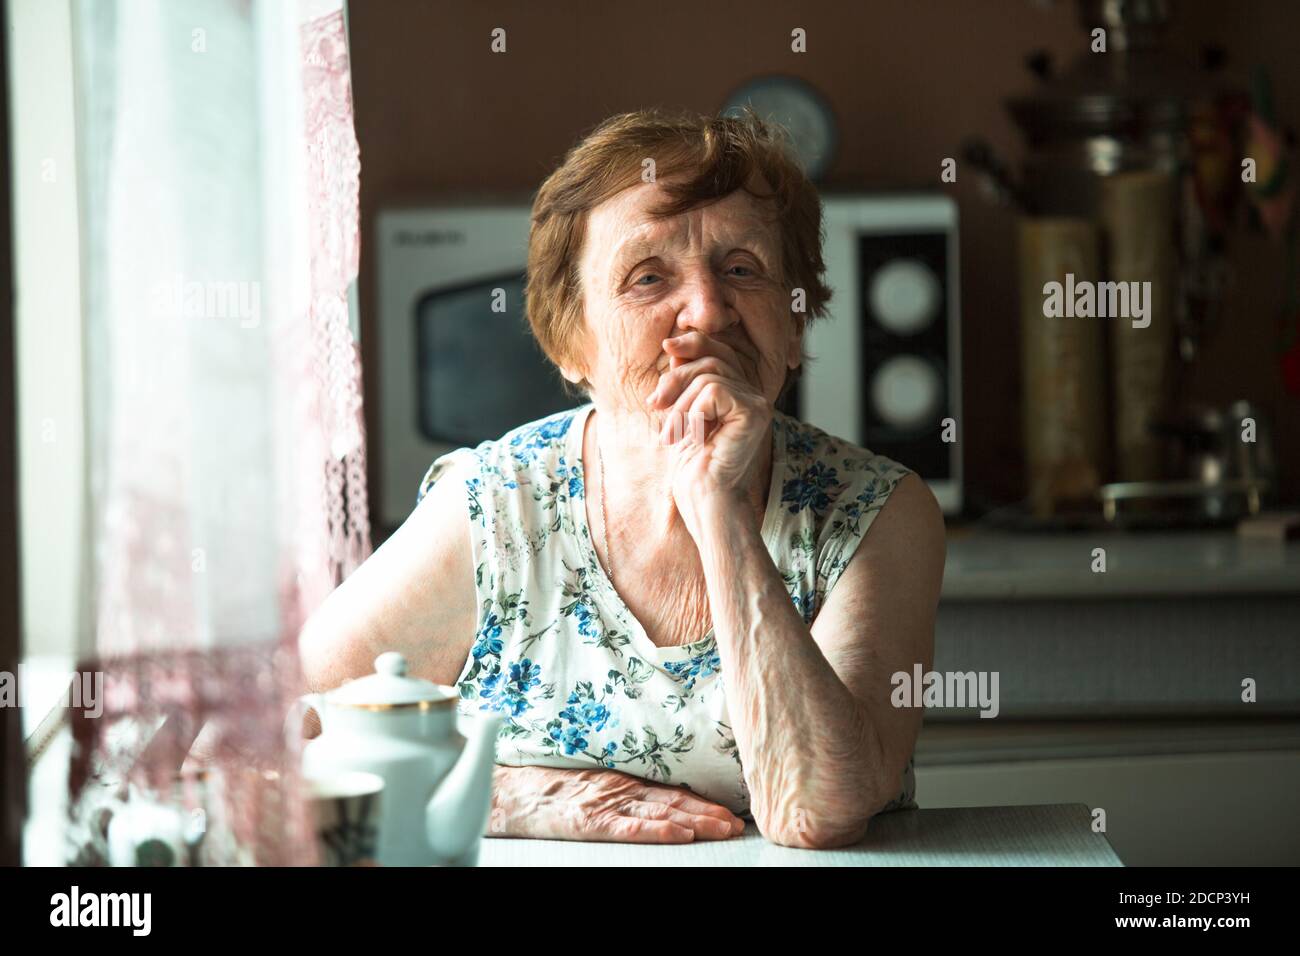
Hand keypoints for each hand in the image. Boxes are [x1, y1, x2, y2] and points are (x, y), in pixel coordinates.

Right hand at [488, 765, 745, 842]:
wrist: (511, 793)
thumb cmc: (550, 793)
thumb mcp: (594, 787)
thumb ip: (624, 794)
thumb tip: (662, 805)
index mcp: (623, 783)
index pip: (672, 792)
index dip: (703, 802)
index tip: (730, 813)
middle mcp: (620, 791)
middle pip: (673, 801)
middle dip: (708, 813)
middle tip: (736, 825)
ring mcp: (606, 805)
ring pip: (659, 813)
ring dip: (694, 821)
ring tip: (721, 829)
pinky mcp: (590, 821)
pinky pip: (628, 827)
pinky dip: (656, 830)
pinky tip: (677, 834)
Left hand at [645, 331, 771, 535]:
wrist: (703, 498)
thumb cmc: (692, 464)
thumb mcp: (681, 412)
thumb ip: (683, 380)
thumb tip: (673, 345)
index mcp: (739, 392)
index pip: (719, 350)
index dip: (694, 342)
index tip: (666, 348)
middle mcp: (753, 394)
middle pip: (712, 358)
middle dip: (676, 378)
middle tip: (656, 405)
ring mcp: (758, 403)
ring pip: (708, 376)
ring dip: (681, 405)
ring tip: (676, 433)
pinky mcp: (755, 413)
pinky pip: (713, 391)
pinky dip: (693, 413)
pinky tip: (694, 437)